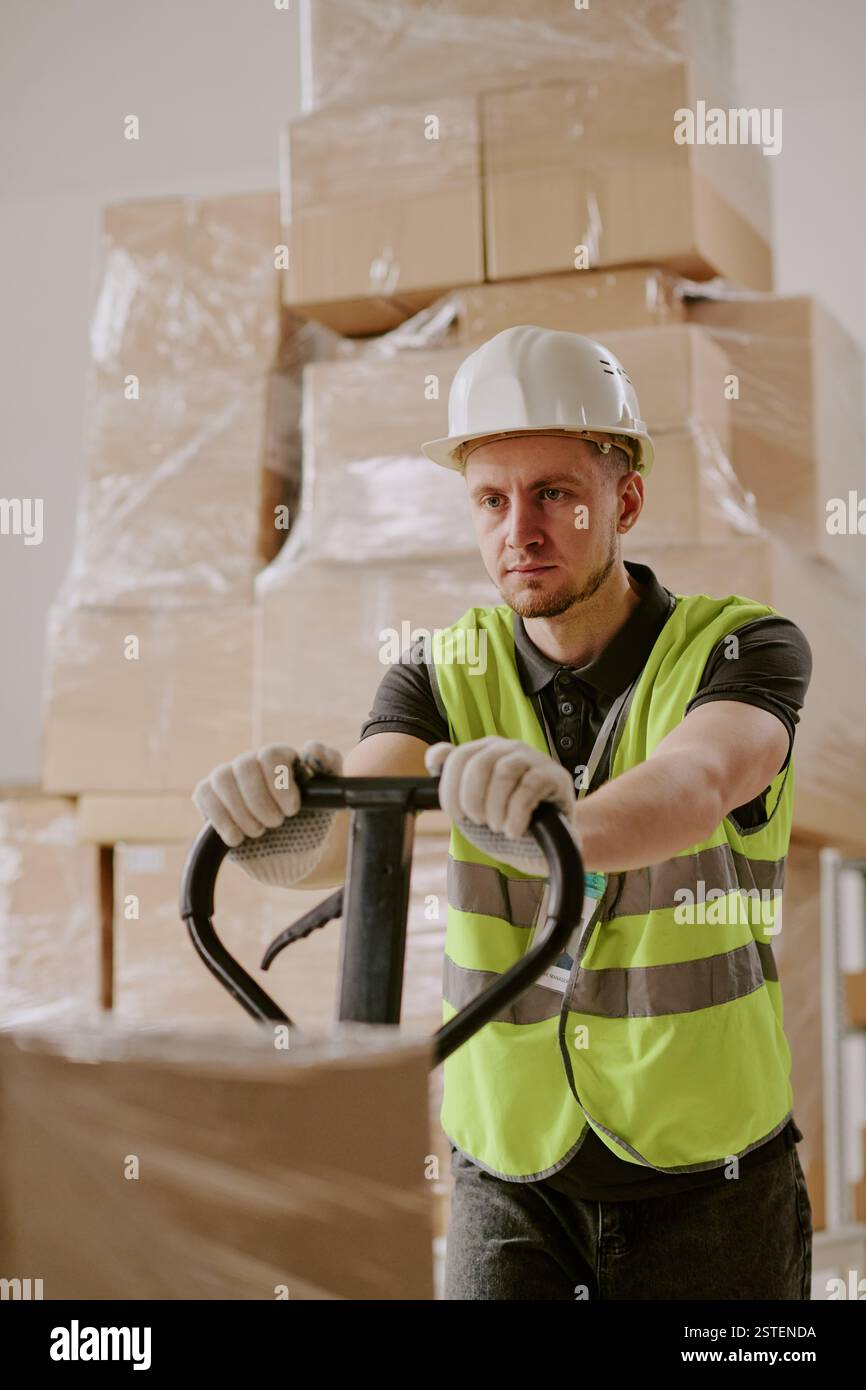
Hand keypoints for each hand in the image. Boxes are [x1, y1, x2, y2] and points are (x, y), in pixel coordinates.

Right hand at [192, 741, 341, 886]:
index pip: (271, 755)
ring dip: (241, 811)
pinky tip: (236, 838)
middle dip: (260, 801)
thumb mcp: (330, 793)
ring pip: (221, 778)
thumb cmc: (312, 818)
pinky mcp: (211, 797)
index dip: (279, 784)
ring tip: (258, 832)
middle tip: (275, 824)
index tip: (292, 810)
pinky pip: (204, 795)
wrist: (290, 852)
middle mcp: (251, 762)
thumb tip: (311, 750)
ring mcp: (229, 778)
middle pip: (245, 765)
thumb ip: (329, 766)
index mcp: (279, 757)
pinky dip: (220, 819)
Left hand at [425, 736, 578, 872]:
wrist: (545, 840)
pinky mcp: (555, 776)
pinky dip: (516, 815)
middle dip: (473, 800)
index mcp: (486, 750)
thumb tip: (434, 758)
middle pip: (479, 764)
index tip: (456, 815)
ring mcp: (533, 759)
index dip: (450, 789)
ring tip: (498, 827)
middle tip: (479, 822)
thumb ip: (455, 780)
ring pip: (504, 773)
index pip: (458, 756)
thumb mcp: (475, 802)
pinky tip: (514, 830)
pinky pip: (529, 788)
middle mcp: (508, 748)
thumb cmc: (507, 817)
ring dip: (495, 808)